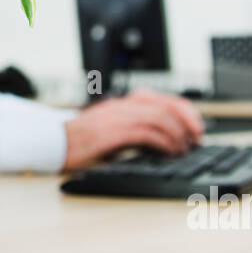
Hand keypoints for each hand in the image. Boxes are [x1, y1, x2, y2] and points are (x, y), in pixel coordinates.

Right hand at [61, 90, 204, 172]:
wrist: (54, 142)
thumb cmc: (82, 141)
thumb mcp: (112, 130)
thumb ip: (134, 130)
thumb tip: (163, 142)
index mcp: (124, 103)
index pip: (163, 99)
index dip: (185, 112)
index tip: (196, 128)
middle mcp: (123, 106)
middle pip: (166, 105)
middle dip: (187, 121)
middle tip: (197, 138)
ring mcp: (118, 117)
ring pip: (160, 118)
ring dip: (177, 134)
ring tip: (184, 149)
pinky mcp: (113, 132)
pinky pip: (147, 133)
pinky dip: (164, 142)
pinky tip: (169, 152)